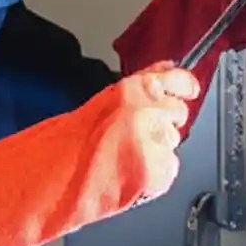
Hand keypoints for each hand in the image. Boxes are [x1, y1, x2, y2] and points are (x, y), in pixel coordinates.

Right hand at [70, 61, 199, 204]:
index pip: (177, 79)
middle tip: (134, 134)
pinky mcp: (159, 171)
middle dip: (163, 122)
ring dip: (156, 149)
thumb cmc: (71, 142)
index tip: (188, 89)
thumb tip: (167, 67)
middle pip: (178, 112)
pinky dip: (155, 173)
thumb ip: (142, 82)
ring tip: (125, 156)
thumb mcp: (105, 100)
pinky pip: (169, 168)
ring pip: (172, 142)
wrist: (57, 177)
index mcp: (133, 90)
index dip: (184, 85)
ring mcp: (155, 144)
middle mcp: (148, 113)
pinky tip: (130, 172)